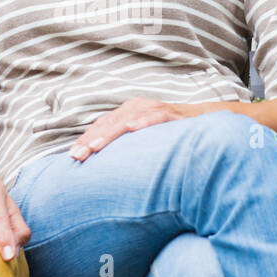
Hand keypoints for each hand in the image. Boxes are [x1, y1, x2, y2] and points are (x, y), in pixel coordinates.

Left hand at [68, 98, 189, 161]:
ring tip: (94, 147)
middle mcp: (138, 107)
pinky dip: (142, 122)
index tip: (72, 156)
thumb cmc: (171, 133)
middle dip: (91, 140)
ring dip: (109, 133)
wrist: (204, 121)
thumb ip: (127, 147)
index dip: (86, 139)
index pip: (102, 125)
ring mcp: (154, 109)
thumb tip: (106, 168)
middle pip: (109, 123)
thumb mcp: (145, 139)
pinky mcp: (171, 114)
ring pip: (126, 120)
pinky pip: (155, 117)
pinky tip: (130, 128)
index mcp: (129, 112)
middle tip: (76, 156)